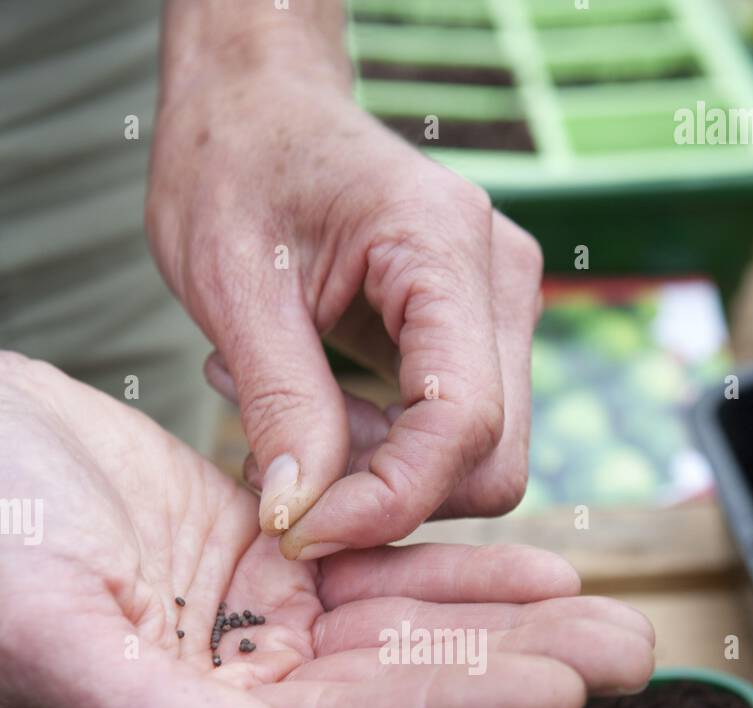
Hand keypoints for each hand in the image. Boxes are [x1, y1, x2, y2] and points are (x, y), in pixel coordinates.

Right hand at [0, 357, 653, 707]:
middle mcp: (237, 698)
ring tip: (602, 606)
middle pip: (402, 685)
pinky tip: (522, 563)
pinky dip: (446, 563)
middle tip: (627, 650)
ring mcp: (254, 631)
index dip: (455, 706)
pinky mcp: (259, 561)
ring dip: (502, 614)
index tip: (556, 685)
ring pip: (402, 625)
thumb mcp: (51, 636)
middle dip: (514, 665)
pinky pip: (373, 566)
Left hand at [146, 10, 543, 558]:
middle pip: (490, 461)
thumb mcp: (230, 283)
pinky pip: (451, 439)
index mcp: (444, 248)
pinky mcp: (479, 340)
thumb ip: (281, 403)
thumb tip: (303, 517)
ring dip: (376, 475)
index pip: (463, 423)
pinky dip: (381, 452)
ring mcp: (500, 314)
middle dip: (386, 496)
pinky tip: (311, 405)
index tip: (301, 533)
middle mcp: (501, 284)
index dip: (389, 501)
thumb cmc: (235, 165)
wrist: (258, 107)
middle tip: (281, 462)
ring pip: (475, 462)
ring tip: (280, 415)